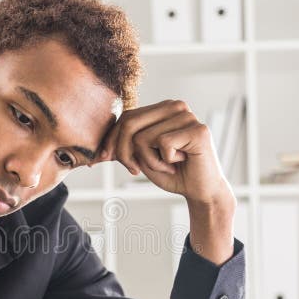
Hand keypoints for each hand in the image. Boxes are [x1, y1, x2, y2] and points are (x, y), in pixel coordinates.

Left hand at [95, 99, 235, 263]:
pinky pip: (162, 143)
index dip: (111, 139)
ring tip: (167, 164)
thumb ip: (124, 145)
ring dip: (149, 161)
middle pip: (129, 123)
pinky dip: (164, 161)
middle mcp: (175, 107)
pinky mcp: (198, 130)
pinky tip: (179, 162)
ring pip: (143, 137)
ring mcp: (187, 116)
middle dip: (124, 152)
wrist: (200, 191)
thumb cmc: (172, 173)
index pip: (126, 117)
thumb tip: (98, 145)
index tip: (104, 158)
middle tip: (135, 170)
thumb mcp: (141, 157)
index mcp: (162, 109)